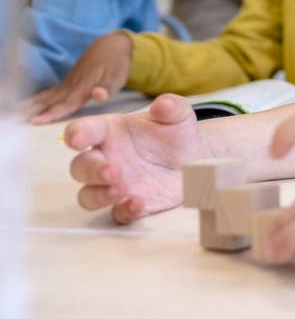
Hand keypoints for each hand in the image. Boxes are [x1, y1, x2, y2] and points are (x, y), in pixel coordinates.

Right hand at [26, 32, 132, 123]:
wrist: (110, 45)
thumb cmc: (116, 64)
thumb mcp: (117, 76)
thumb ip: (107, 88)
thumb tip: (97, 95)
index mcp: (83, 86)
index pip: (66, 104)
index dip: (51, 113)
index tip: (35, 121)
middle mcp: (72, 85)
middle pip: (51, 101)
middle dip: (35, 112)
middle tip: (16, 121)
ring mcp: (68, 82)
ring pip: (47, 96)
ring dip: (31, 105)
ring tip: (15, 115)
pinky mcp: (67, 81)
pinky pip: (49, 92)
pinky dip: (37, 98)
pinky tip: (26, 105)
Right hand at [63, 94, 212, 222]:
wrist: (196, 160)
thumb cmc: (177, 133)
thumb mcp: (179, 115)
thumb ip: (171, 107)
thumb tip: (162, 104)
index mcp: (109, 132)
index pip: (81, 131)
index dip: (75, 135)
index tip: (78, 140)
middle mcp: (106, 159)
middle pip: (80, 167)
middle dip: (92, 170)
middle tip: (113, 171)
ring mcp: (114, 184)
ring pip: (88, 196)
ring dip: (100, 195)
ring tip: (122, 190)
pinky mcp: (128, 204)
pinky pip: (117, 214)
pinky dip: (124, 211)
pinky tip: (138, 203)